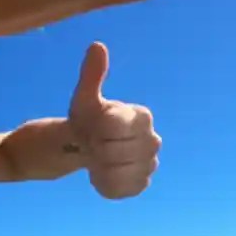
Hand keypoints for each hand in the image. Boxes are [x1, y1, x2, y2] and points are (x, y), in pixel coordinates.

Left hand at [68, 42, 160, 199]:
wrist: (82, 147)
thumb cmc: (85, 120)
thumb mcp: (84, 99)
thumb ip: (91, 75)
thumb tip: (97, 46)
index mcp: (142, 116)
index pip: (116, 126)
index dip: (97, 129)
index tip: (92, 127)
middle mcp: (153, 140)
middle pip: (117, 151)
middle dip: (97, 149)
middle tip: (92, 144)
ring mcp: (149, 165)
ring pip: (118, 172)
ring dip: (98, 167)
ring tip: (96, 158)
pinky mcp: (140, 185)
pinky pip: (119, 189)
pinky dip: (103, 184)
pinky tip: (100, 173)